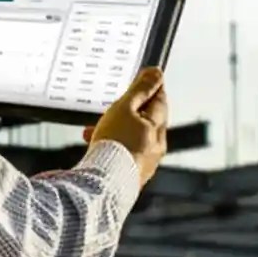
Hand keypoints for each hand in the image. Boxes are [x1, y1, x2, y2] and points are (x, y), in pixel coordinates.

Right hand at [83, 67, 167, 186]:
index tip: (146, 77)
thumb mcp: (125, 107)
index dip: (152, 87)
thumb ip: (140, 89)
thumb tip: (156, 73)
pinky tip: (97, 146)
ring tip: (97, 127)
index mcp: (158, 128)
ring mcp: (145, 163)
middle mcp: (156, 147)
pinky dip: (114, 145)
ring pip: (134, 137)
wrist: (103, 184)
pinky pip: (125, 153)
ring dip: (119, 128)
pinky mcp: (132, 175)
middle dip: (132, 110)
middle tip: (117, 103)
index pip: (160, 100)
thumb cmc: (115, 145)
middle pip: (148, 120)